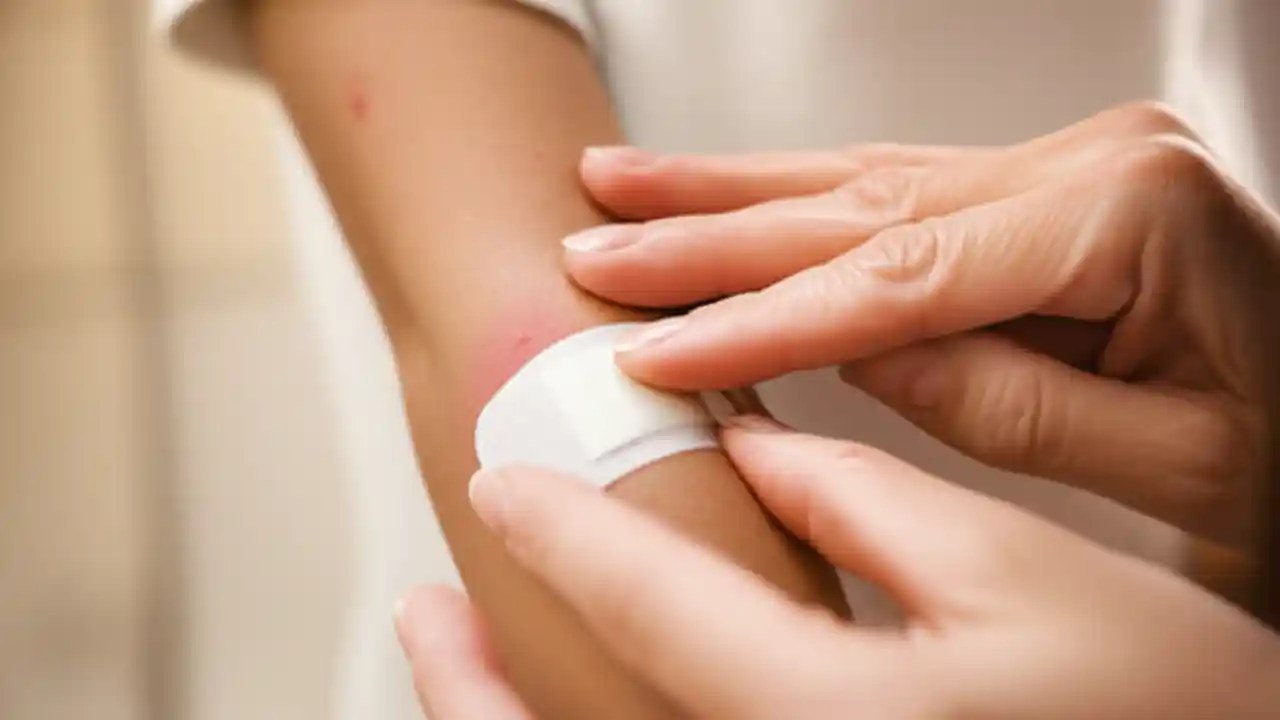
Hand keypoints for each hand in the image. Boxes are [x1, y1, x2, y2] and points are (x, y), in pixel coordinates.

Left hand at [397, 420, 1279, 718]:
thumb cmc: (1167, 710)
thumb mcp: (1017, 574)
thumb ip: (864, 503)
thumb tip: (759, 454)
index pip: (652, 604)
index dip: (566, 533)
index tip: (501, 484)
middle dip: (476, 684)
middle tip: (423, 614)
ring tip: (454, 664)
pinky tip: (592, 709)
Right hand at [561, 102, 1279, 607]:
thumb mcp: (1166, 463)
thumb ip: (1001, 405)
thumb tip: (854, 356)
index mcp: (1132, 215)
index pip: (899, 279)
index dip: (765, 320)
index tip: (665, 349)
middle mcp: (1093, 165)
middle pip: (857, 206)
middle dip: (712, 235)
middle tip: (602, 247)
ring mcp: (1063, 165)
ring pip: (858, 179)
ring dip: (729, 189)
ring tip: (625, 187)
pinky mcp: (1039, 187)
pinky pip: (892, 187)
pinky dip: (793, 194)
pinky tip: (724, 190)